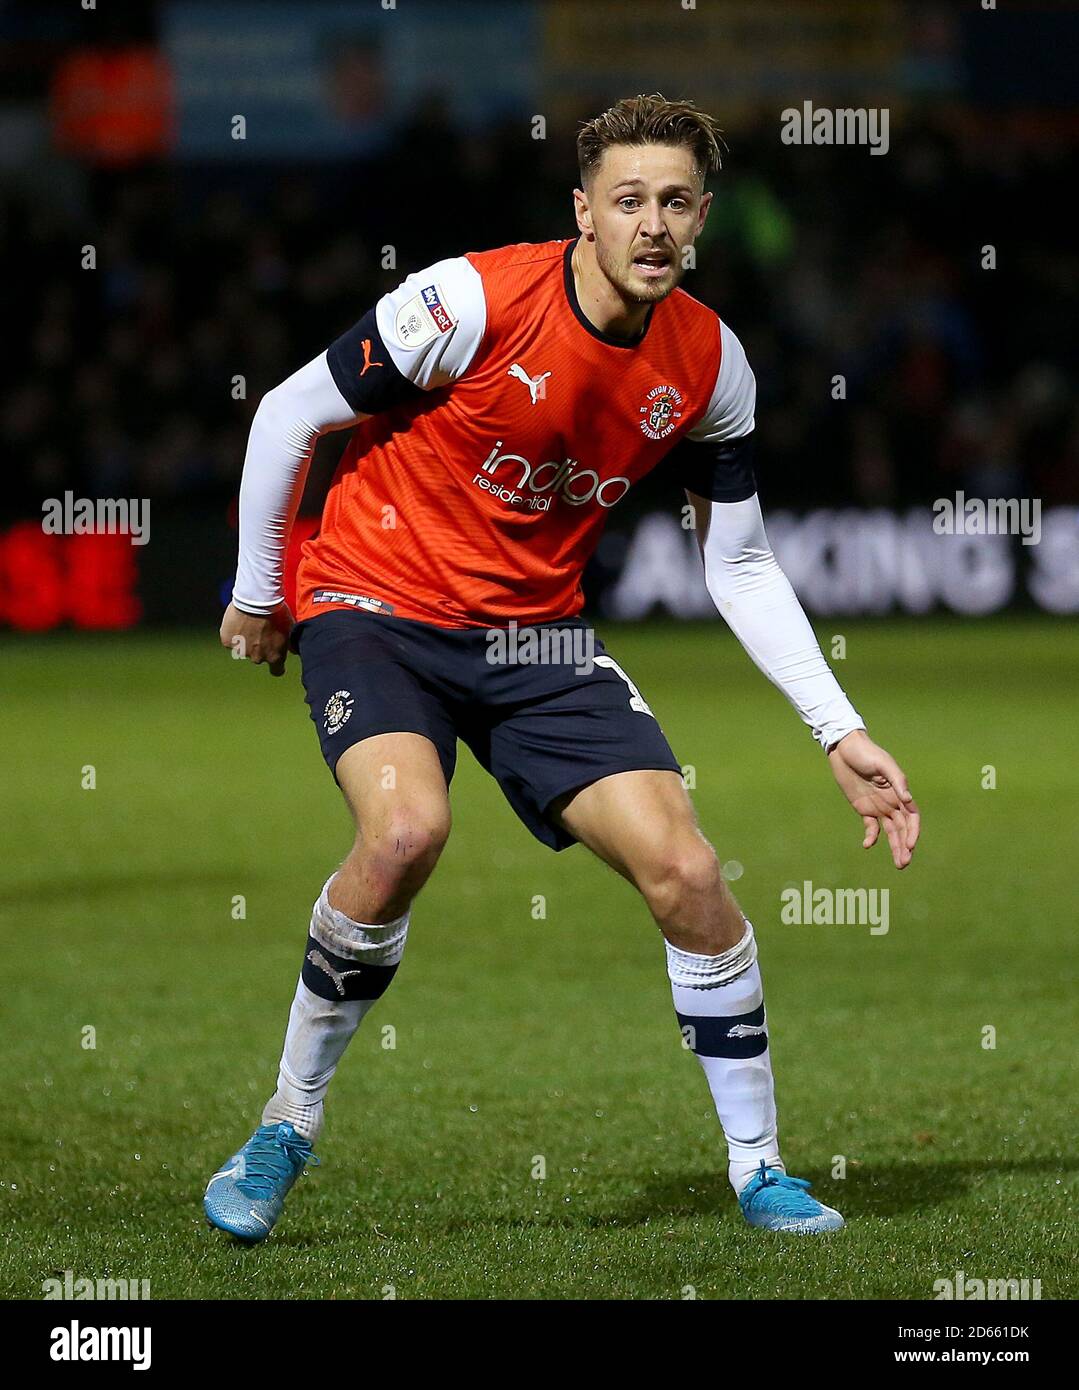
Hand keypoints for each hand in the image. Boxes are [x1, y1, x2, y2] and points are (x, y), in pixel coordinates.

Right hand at [219, 600, 293, 676]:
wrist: (256, 600)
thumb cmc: (276, 611)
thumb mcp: (289, 627)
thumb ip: (290, 642)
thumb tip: (294, 650)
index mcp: (275, 656)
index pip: (276, 671)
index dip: (276, 666)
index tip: (275, 660)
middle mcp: (258, 658)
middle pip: (258, 657)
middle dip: (259, 647)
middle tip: (260, 630)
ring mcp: (241, 651)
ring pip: (243, 648)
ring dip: (245, 640)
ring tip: (248, 623)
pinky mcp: (227, 642)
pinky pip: (230, 640)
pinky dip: (232, 633)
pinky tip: (238, 621)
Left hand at [827, 730, 920, 869]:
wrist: (844, 748)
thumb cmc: (866, 752)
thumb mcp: (883, 764)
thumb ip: (897, 780)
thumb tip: (909, 800)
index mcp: (899, 793)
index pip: (912, 818)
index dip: (913, 832)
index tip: (910, 846)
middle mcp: (892, 802)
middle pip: (902, 829)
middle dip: (905, 847)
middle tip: (904, 863)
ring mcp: (878, 807)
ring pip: (890, 832)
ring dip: (895, 847)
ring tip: (899, 865)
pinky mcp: (863, 808)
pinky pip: (871, 827)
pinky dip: (871, 837)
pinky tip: (867, 845)